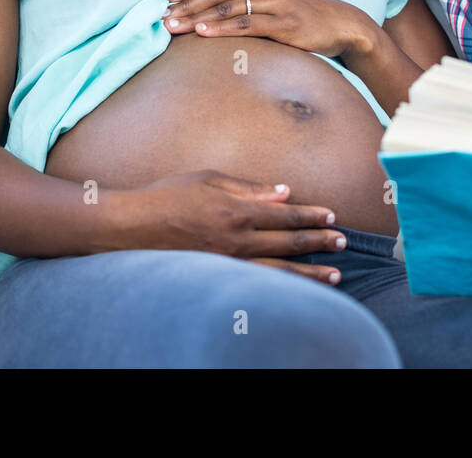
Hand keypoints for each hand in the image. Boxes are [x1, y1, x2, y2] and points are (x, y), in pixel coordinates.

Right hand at [116, 170, 348, 285]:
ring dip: (310, 274)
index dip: (311, 216)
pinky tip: (298, 292)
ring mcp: (228, 264)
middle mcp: (237, 240)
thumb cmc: (166, 197)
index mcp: (237, 211)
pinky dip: (283, 289)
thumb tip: (284, 192)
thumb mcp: (208, 180)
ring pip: (280, 272)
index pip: (285, 215)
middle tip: (343, 243)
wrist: (128, 228)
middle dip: (320, 242)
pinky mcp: (217, 279)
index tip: (332, 217)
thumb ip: (249, 188)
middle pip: (289, 244)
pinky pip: (258, 286)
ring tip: (335, 276)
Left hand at [162, 0, 376, 60]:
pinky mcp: (284, 23)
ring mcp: (277, 1)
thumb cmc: (306, 7)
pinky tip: (202, 33)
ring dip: (196, 17)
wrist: (342, 23)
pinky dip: (221, 29)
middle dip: (187, 3)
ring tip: (174, 26)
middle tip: (163, 15)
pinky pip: (246, 24)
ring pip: (228, 7)